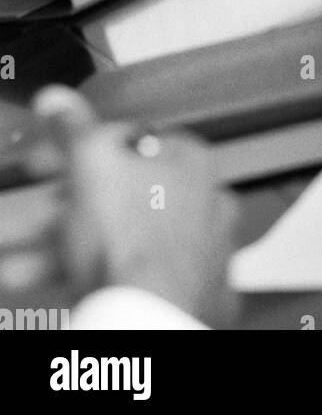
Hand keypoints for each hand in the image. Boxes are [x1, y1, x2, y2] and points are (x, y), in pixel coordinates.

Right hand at [31, 86, 238, 327]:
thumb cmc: (131, 239)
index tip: (43, 171)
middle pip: (120, 199)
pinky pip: (138, 282)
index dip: (74, 157)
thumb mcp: (90, 165)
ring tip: (21, 267)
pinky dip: (98, 282)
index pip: (128, 144)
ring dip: (63, 251)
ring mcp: (202, 253)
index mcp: (190, 159)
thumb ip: (74, 129)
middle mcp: (207, 201)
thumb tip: (59, 99)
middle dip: (60, 213)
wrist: (149, 316)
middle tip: (23, 227)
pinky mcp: (193, 297)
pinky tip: (64, 286)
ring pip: (123, 243)